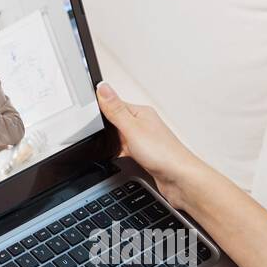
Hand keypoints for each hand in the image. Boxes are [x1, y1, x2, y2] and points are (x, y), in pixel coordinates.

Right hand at [96, 82, 205, 208]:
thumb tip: (102, 87)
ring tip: (115, 150)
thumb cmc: (163, 153)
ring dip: (114, 144)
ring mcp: (143, 140)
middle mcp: (143, 124)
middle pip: (115, 122)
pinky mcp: (143, 155)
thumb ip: (115, 110)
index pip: (114, 104)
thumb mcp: (132, 128)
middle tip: (101, 137)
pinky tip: (118, 159)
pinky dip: (119, 155)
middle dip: (106, 130)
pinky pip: (125, 151)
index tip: (87, 116)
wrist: (179, 179)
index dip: (100, 110)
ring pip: (119, 138)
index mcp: (140, 112)